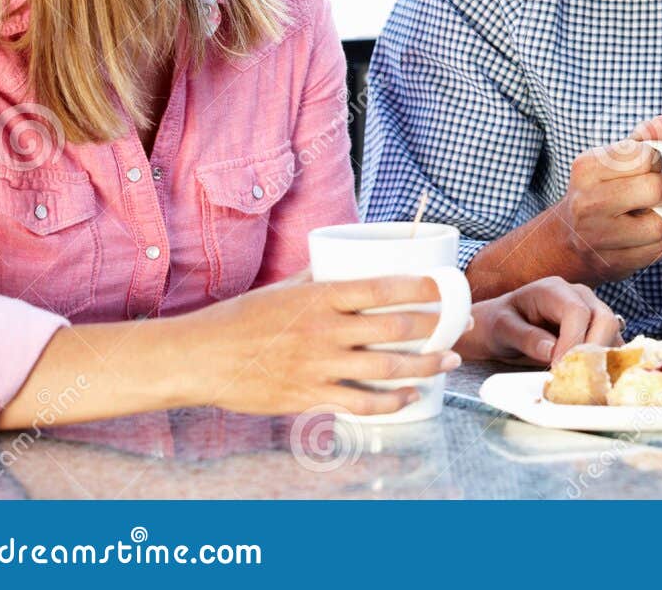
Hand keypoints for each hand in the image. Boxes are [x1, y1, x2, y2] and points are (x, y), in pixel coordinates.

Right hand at [174, 273, 463, 418]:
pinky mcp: (310, 396)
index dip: (424, 287)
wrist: (200, 358)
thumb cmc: (243, 318)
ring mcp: (319, 366)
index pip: (384, 287)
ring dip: (426, 365)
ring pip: (387, 368)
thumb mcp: (285, 286)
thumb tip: (355, 258)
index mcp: (321, 296)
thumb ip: (322, 276)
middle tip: (461, 324)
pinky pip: (362, 403)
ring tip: (449, 360)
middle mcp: (325, 330)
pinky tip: (411, 397)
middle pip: (396, 328)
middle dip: (438, 327)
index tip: (448, 285)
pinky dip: (393, 402)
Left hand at [455, 277, 624, 364]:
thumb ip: (526, 337)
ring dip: (602, 360)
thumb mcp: (502, 328)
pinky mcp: (598, 330)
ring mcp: (593, 311)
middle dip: (593, 352)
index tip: (559, 367)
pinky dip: (606, 363)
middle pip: (604, 320)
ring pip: (613, 334)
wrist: (503, 326)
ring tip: (579, 380)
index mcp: (554, 290)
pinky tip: (589, 378)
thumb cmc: (500, 323)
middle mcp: (580, 296)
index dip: (573, 341)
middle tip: (572, 377)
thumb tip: (552, 351)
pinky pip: (612, 345)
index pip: (577, 312)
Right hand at [548, 116, 661, 282]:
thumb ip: (642, 140)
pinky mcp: (614, 263)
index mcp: (587, 168)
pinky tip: (637, 237)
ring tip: (642, 216)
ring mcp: (598, 236)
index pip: (645, 155)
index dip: (654, 162)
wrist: (565, 242)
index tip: (645, 169)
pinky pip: (657, 249)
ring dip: (660, 220)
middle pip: (655, 188)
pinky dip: (655, 242)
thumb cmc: (597, 193)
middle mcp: (587, 202)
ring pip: (660, 224)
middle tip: (653, 193)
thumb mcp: (610, 162)